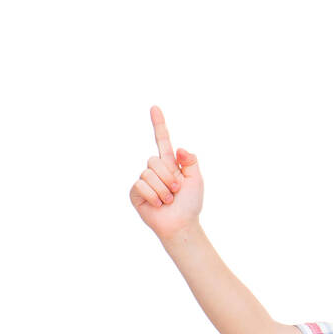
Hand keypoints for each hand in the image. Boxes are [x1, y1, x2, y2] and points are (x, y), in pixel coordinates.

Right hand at [129, 105, 203, 239]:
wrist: (182, 225)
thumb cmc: (190, 205)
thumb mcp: (197, 180)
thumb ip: (191, 161)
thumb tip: (179, 148)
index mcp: (170, 164)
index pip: (162, 140)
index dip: (159, 124)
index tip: (155, 107)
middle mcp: (155, 170)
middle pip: (154, 160)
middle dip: (168, 177)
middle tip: (176, 192)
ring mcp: (144, 180)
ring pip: (149, 173)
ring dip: (163, 190)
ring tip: (168, 200)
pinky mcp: (136, 192)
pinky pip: (141, 185)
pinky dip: (154, 196)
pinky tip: (158, 205)